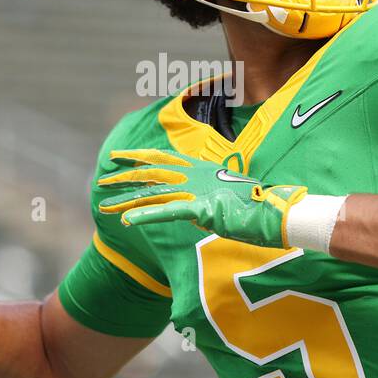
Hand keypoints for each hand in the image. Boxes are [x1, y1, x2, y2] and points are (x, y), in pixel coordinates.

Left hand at [97, 149, 307, 249]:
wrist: (274, 211)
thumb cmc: (255, 204)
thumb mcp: (226, 193)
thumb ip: (208, 194)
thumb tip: (197, 204)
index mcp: (199, 168)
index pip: (161, 158)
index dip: (137, 156)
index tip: (117, 156)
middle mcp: (193, 176)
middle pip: (150, 173)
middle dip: (124, 176)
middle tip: (102, 180)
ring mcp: (195, 191)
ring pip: (152, 193)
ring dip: (127, 201)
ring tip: (105, 206)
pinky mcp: (199, 209)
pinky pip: (166, 212)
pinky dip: (145, 216)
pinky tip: (127, 221)